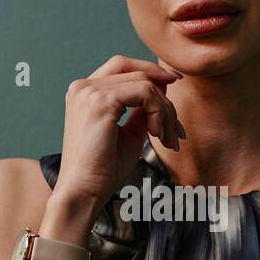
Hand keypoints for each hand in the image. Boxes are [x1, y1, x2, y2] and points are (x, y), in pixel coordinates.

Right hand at [55, 53, 185, 214]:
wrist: (83, 193)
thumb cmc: (103, 170)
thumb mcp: (129, 133)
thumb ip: (142, 110)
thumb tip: (163, 88)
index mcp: (84, 92)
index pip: (122, 66)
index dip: (151, 70)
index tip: (174, 82)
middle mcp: (83, 87)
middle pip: (136, 72)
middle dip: (164, 94)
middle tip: (176, 126)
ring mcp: (89, 92)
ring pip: (145, 84)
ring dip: (165, 111)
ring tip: (168, 139)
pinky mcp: (100, 103)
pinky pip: (145, 94)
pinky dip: (159, 112)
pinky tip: (156, 135)